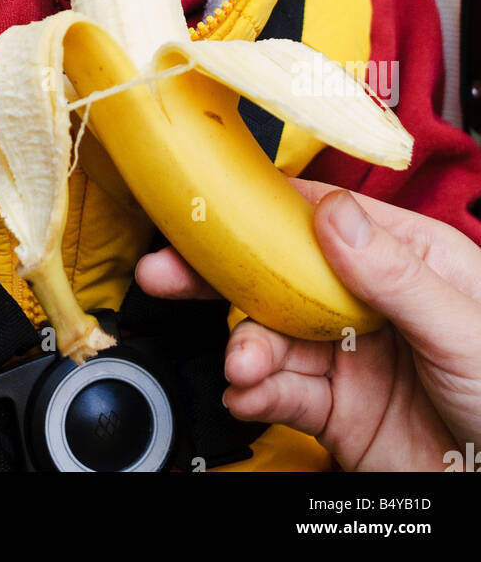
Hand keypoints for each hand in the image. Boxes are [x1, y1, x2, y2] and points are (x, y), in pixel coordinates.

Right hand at [135, 177, 480, 471]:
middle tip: (169, 274)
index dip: (266, 213)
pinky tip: (249, 394)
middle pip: (280, 275)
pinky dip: (256, 393)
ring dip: (246, 347)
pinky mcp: (337, 409)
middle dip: (221, 275)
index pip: (323, 218)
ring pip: (273, 336)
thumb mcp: (464, 325)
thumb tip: (333, 216)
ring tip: (242, 366)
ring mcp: (349, 354)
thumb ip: (394, 273)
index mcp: (406, 257)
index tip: (216, 212)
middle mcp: (369, 299)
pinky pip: (282, 392)